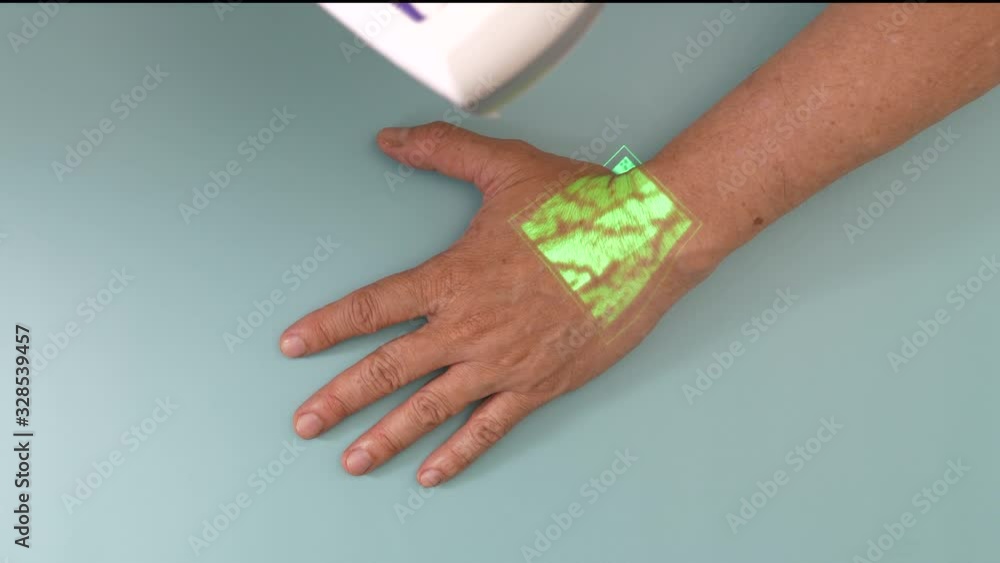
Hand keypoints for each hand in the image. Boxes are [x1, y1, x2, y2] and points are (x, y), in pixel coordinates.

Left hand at [279, 122, 718, 486]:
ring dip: (386, 438)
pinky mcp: (537, 384)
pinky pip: (488, 428)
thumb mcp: (504, 167)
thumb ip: (440, 151)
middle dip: (339, 399)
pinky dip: (458, 453)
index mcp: (453, 278)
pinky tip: (432, 473)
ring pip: (429, 409)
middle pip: (387, 370)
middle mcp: (468, 327)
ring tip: (353, 462)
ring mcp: (501, 363)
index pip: (371, 309)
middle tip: (305, 423)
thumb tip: (391, 139)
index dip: (326, 328)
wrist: (646, 241)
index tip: (292, 346)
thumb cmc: (580, 206)